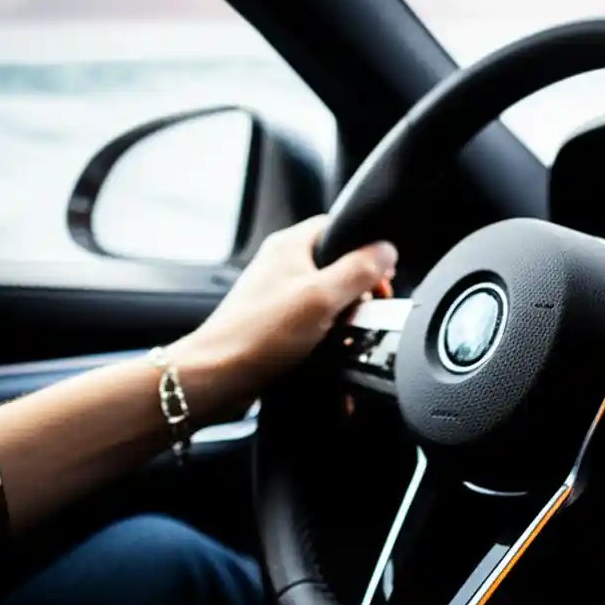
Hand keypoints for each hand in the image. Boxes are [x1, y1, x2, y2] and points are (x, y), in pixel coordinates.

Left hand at [169, 216, 396, 422]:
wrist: (217, 376)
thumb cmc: (259, 335)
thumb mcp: (323, 297)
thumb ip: (360, 270)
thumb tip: (387, 250)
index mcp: (290, 245)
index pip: (339, 227)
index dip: (367, 248)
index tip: (383, 274)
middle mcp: (282, 264)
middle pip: (337, 263)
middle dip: (358, 288)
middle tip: (367, 308)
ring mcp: (277, 293)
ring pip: (327, 294)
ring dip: (344, 314)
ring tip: (348, 332)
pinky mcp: (275, 321)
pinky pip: (313, 319)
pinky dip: (327, 332)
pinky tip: (331, 349)